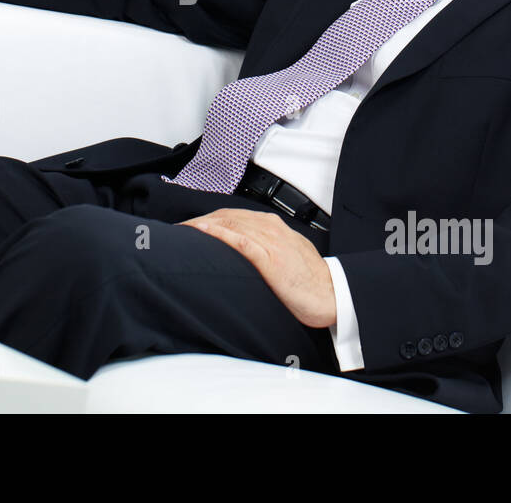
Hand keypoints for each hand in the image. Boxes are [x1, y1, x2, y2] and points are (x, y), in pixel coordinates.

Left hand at [178, 208, 336, 327]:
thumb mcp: (286, 255)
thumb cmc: (310, 280)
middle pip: (226, 217)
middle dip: (199, 220)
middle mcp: (270, 229)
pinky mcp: (272, 259)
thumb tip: (243, 250)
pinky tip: (206, 231)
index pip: (232, 216)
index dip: (208, 219)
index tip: (189, 227)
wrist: (333, 294)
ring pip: (231, 224)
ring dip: (203, 225)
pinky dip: (222, 234)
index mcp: (273, 226)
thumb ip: (265, 247)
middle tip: (178, 229)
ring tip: (182, 229)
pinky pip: (243, 241)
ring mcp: (271, 242)